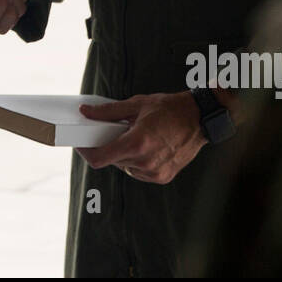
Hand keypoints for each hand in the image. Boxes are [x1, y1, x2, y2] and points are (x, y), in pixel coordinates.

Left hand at [74, 92, 204, 183]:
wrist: (200, 118)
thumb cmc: (169, 109)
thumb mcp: (136, 104)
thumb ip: (108, 112)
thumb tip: (86, 112)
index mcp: (137, 143)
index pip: (100, 159)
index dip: (86, 153)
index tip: (82, 145)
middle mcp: (145, 162)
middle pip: (112, 161)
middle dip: (108, 148)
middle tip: (112, 132)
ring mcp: (155, 172)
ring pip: (125, 167)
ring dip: (123, 155)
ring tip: (135, 137)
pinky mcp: (163, 177)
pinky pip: (139, 172)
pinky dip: (137, 161)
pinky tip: (146, 147)